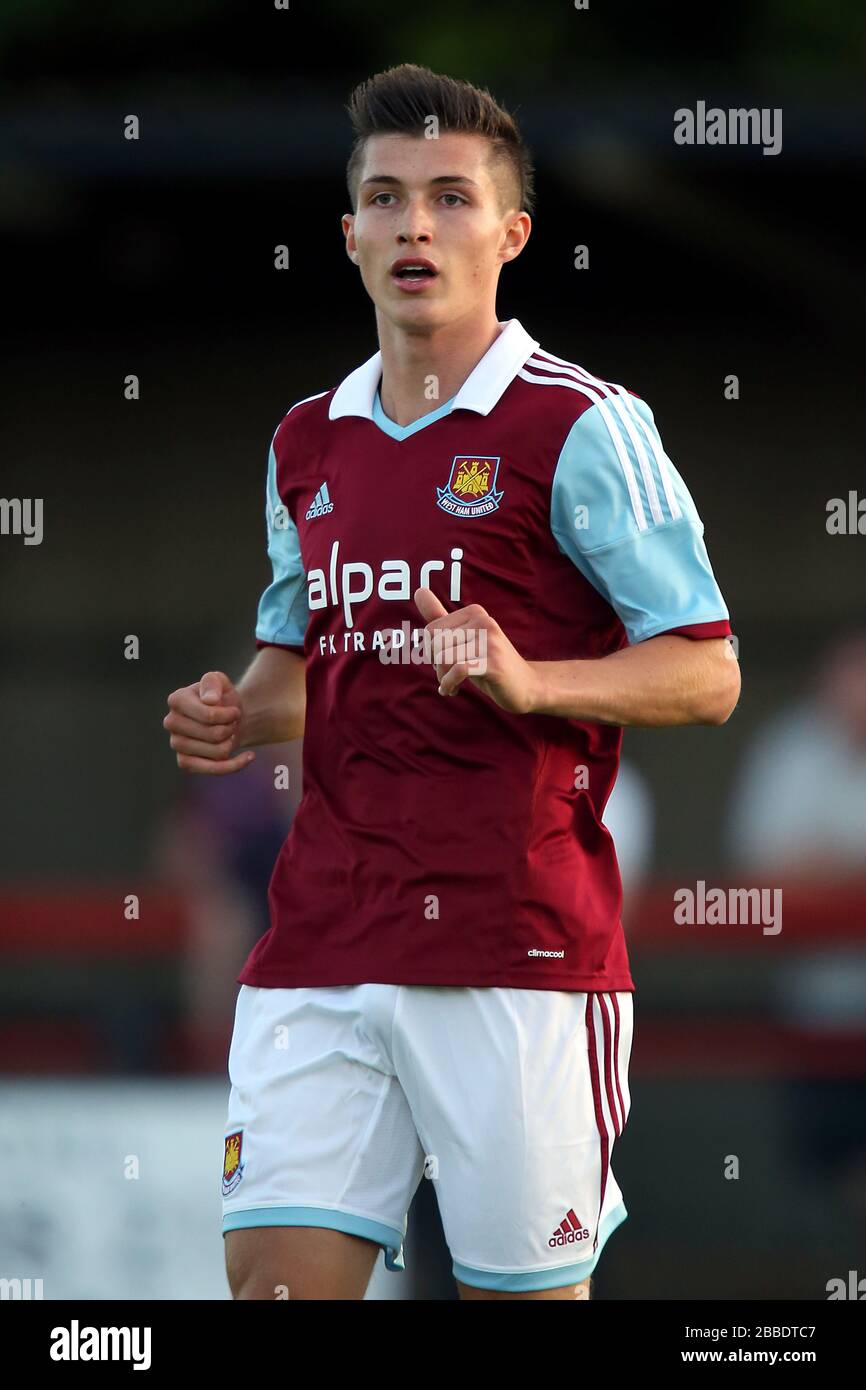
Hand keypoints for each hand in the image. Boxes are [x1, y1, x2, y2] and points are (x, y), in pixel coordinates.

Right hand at [163, 670, 254, 773]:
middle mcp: (171, 722)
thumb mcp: (220, 681)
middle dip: (230, 728)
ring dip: (231, 743)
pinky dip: (235, 765)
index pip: (209, 716)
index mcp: (176, 700)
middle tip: (231, 722)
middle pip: (214, 735)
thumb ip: (213, 683)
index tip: (234, 710)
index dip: (229, 715)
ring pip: (217, 753)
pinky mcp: (184, 762)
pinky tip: (249, 756)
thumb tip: (209, 700)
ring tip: (229, 733)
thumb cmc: (222, 698)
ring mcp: (176, 744)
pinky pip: (214, 770)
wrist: (228, 717)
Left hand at [413, 587, 541, 714]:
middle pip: (435, 644)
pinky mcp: (494, 663)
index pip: (431, 630)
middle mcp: (483, 621)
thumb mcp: (463, 639)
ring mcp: (490, 642)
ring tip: (451, 685)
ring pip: (444, 658)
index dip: (431, 651)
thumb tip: (419, 590)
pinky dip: (448, 684)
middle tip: (448, 676)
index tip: (443, 663)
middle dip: (436, 665)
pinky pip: (457, 671)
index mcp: (475, 612)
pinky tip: (451, 691)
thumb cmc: (488, 662)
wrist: (525, 686)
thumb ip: (440, 616)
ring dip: (442, 677)